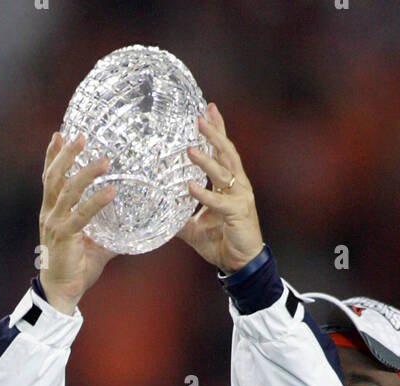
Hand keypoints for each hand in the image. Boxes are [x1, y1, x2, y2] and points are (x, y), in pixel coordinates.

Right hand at [38, 132, 116, 314]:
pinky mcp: (64, 236)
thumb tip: (132, 228)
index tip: (59, 134)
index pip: (49, 178)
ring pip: (67, 191)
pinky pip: (81, 214)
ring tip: (103, 160)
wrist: (61, 293)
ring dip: (85, 173)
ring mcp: (55, 224)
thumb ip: (108, 233)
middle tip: (79, 135)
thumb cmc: (75, 269)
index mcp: (52, 212)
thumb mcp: (94, 245)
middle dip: (66, 154)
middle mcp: (50, 214)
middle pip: (55, 176)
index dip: (52, 156)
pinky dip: (96, 201)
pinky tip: (110, 191)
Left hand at [177, 104, 263, 272]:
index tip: (207, 108)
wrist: (241, 263)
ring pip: (224, 172)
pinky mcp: (239, 212)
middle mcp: (238, 185)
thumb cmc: (222, 242)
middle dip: (213, 133)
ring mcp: (240, 197)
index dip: (217, 129)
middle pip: (226, 153)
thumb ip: (179, 217)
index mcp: (229, 184)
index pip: (222, 151)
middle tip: (199, 116)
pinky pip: (219, 201)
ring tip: (189, 148)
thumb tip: (158, 213)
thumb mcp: (195, 228)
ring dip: (206, 159)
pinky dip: (204, 194)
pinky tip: (190, 186)